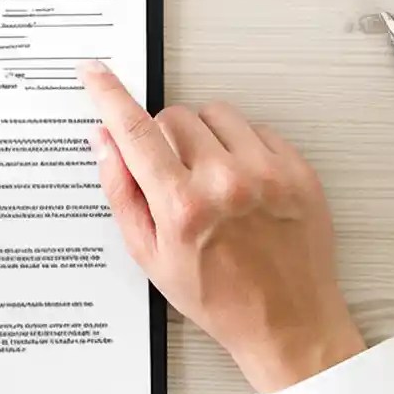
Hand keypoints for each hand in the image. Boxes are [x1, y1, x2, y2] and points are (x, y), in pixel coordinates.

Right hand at [77, 61, 364, 393]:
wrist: (288, 322)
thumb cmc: (218, 296)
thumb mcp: (150, 255)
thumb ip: (122, 192)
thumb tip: (104, 141)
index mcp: (182, 206)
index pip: (135, 130)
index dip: (109, 94)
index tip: (95, 71)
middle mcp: (226, 182)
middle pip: (175, 116)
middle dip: (164, 135)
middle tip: (171, 171)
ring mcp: (267, 173)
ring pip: (217, 114)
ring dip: (204, 135)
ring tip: (209, 175)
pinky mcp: (298, 171)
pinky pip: (257, 129)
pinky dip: (242, 147)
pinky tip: (242, 182)